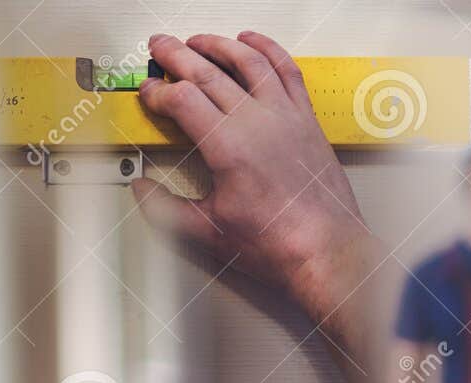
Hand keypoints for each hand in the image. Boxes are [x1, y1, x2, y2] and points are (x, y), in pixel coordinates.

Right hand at [132, 33, 380, 332]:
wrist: (327, 253)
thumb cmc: (279, 246)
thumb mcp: (209, 233)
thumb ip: (166, 209)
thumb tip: (143, 190)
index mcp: (229, 147)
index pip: (182, 99)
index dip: (159, 92)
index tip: (150, 96)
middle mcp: (258, 123)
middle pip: (208, 71)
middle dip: (176, 55)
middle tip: (158, 47)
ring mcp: (285, 117)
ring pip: (247, 61)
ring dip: (217, 44)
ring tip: (196, 40)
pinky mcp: (306, 120)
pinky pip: (286, 71)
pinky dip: (267, 48)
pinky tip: (251, 41)